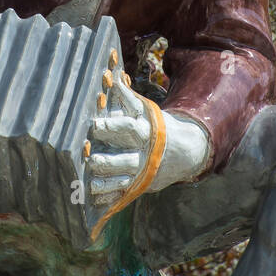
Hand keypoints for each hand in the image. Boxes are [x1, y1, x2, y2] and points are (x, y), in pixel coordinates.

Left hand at [87, 73, 210, 206]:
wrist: (184, 151)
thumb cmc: (155, 126)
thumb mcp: (145, 111)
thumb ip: (127, 98)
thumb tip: (112, 76)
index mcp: (145, 132)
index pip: (128, 127)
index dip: (112, 126)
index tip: (94, 124)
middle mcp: (144, 154)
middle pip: (125, 159)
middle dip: (108, 161)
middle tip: (90, 158)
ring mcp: (143, 172)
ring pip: (124, 180)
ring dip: (107, 183)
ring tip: (91, 184)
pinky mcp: (140, 185)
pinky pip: (124, 194)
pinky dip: (111, 197)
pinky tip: (96, 199)